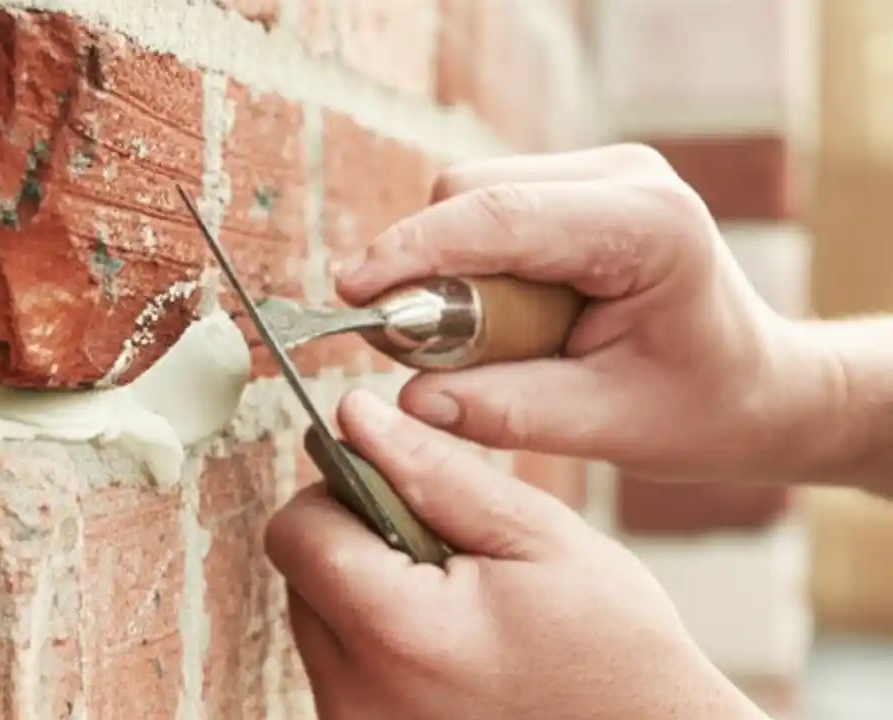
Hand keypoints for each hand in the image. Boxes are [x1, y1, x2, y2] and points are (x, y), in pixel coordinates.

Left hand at [266, 390, 768, 719]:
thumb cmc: (614, 651)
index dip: (339, 493)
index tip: (397, 493)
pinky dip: (379, 646)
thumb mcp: (539, 538)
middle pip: (300, 577)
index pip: (296, 532)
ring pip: (317, 622)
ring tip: (455, 608)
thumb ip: (434, 471)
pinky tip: (448, 650)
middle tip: (445, 557)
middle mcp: (356, 695)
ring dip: (366, 596)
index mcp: (396, 632)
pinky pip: (342, 670)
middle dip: (356, 544)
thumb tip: (354, 414)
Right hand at [334, 144, 846, 483]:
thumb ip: (507, 411)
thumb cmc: (697, 407)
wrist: (754, 383)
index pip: (499, 217)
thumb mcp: (608, 424)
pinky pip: (481, 210)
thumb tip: (408, 400)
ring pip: (466, 197)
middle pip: (469, 193)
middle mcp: (622, 176)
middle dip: (425, 269)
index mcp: (647, 225)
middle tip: (424, 353)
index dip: (413, 253)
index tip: (350, 296)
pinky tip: (498, 319)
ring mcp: (597, 172)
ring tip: (482, 345)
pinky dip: (464, 264)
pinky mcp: (573, 187)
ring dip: (445, 270)